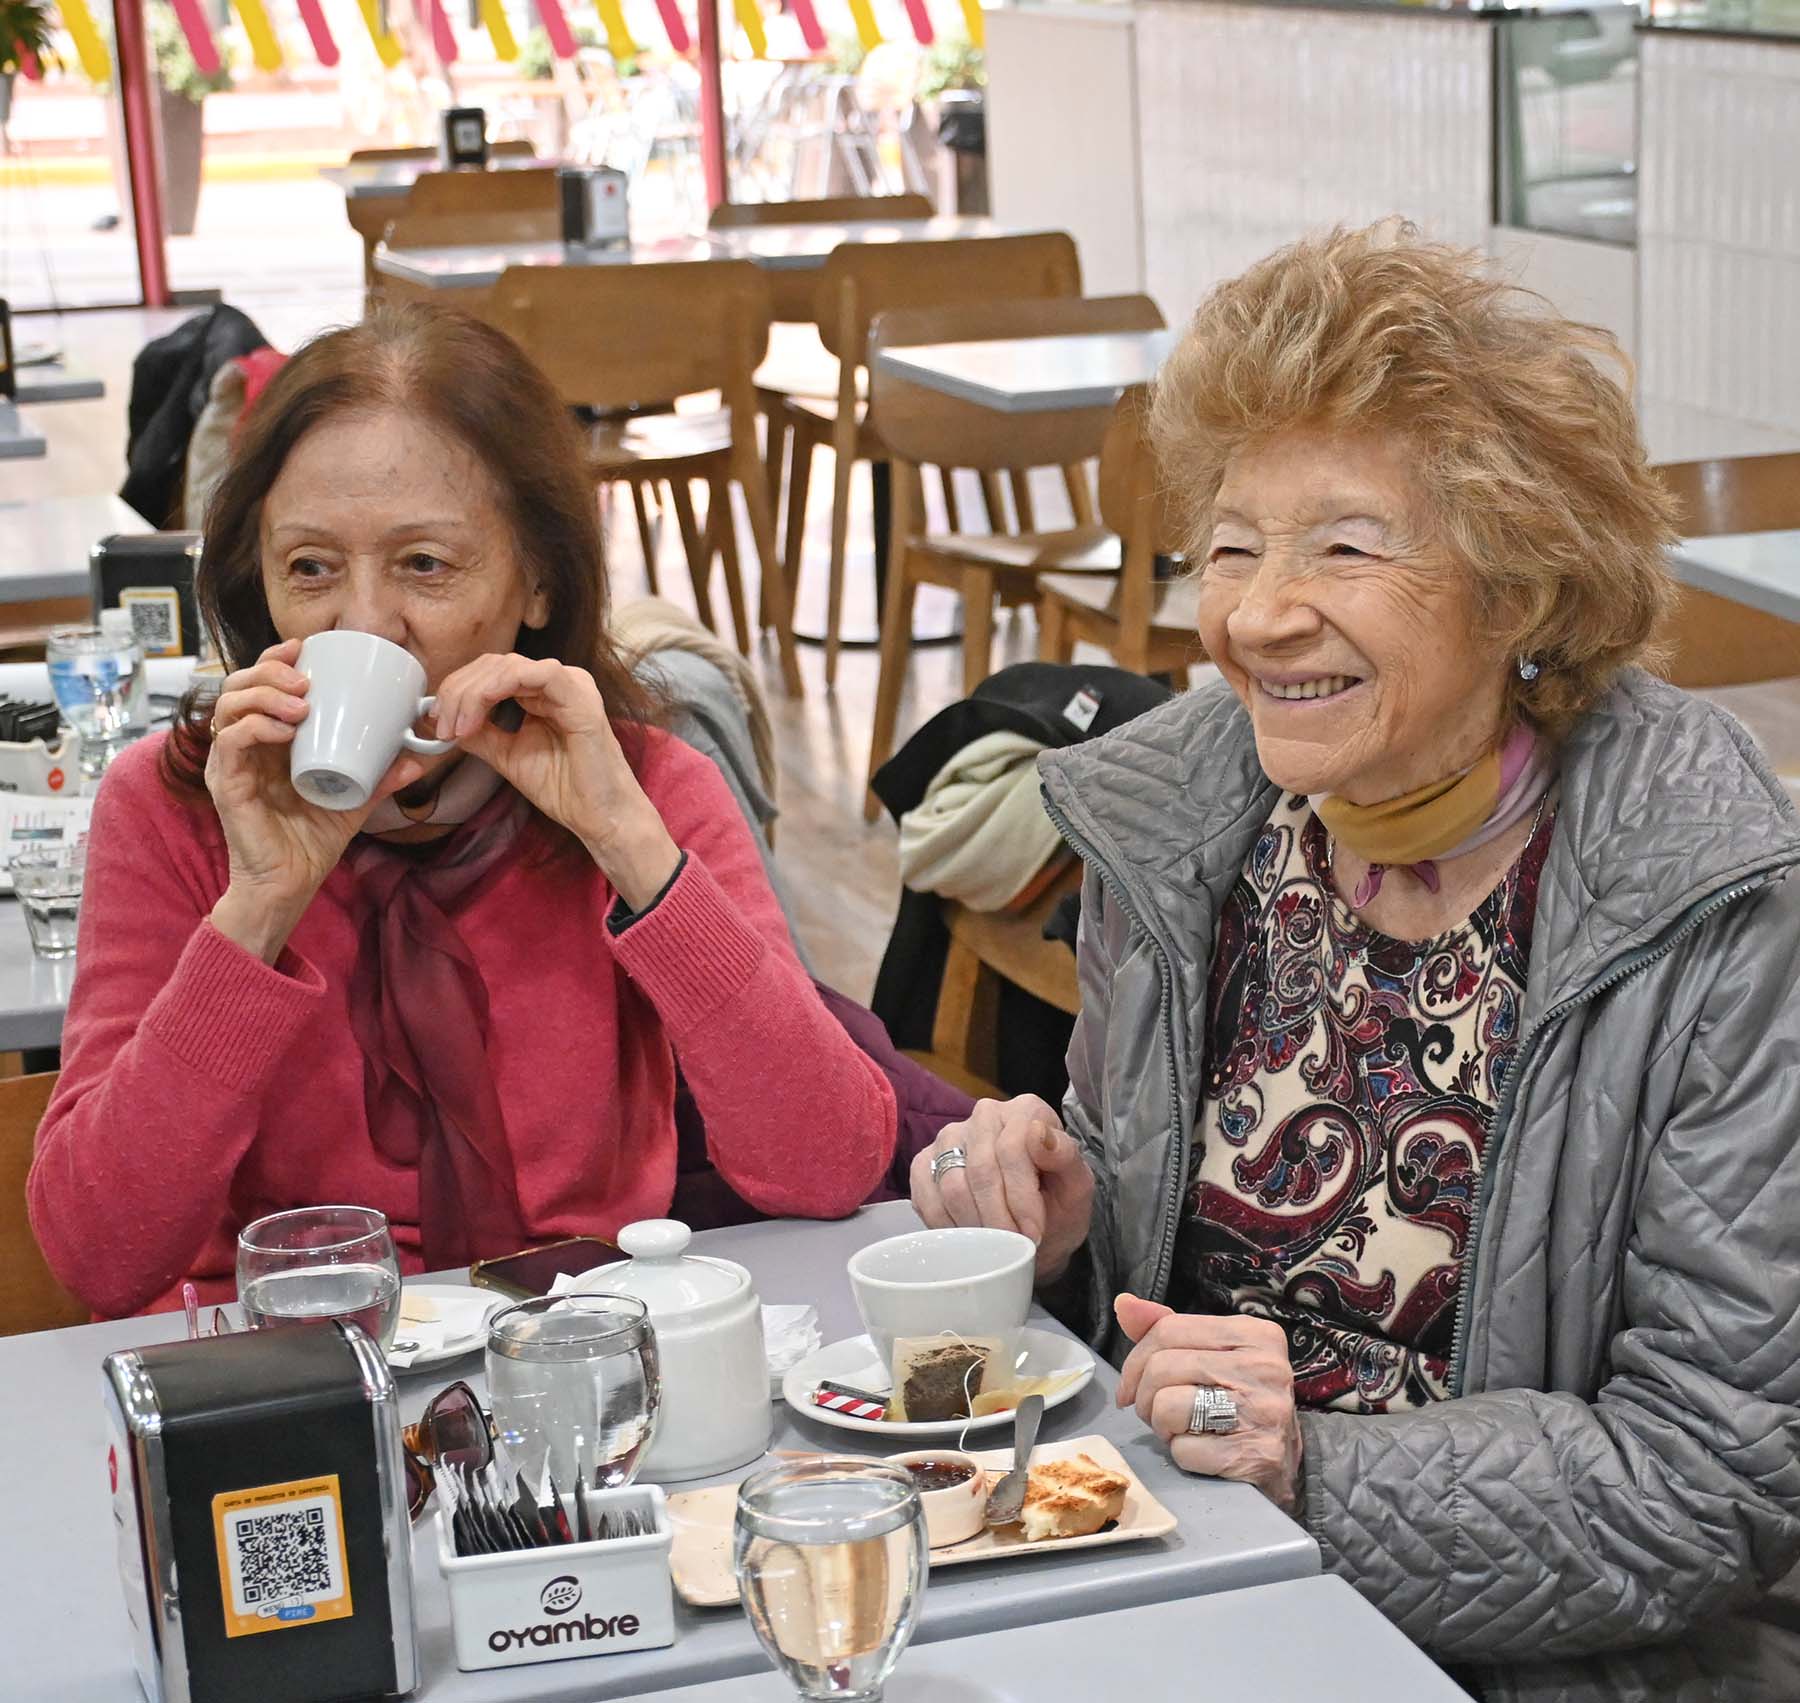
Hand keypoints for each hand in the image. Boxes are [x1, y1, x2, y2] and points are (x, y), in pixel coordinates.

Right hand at [205, 639, 428, 960]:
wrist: (290, 884)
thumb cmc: (312, 840)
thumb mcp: (355, 801)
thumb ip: (382, 778)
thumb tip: (418, 757)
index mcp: (267, 740)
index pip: (258, 684)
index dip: (275, 659)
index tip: (305, 648)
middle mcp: (242, 746)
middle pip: (238, 685)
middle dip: (270, 671)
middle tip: (306, 680)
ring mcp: (230, 764)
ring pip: (228, 706)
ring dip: (264, 695)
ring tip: (302, 704)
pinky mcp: (227, 785)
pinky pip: (230, 743)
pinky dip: (256, 727)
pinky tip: (285, 730)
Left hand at [431, 653, 678, 908]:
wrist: (597, 816)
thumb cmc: (564, 788)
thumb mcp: (506, 755)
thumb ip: (479, 734)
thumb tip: (441, 720)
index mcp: (542, 691)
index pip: (490, 671)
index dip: (457, 689)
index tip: (436, 720)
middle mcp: (557, 681)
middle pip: (493, 663)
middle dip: (458, 691)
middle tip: (441, 725)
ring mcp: (571, 684)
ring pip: (508, 666)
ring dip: (471, 693)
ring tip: (457, 727)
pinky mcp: (580, 696)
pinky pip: (536, 674)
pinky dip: (497, 689)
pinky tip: (479, 716)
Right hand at [910, 1096, 1094, 1282]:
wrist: (1031, 1231)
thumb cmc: (1058, 1207)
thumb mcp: (1077, 1188)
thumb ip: (1066, 1157)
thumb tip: (1039, 1134)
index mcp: (1026, 1110)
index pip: (1012, 1149)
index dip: (1021, 1197)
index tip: (1033, 1233)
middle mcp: (985, 1114)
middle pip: (980, 1169)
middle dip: (997, 1216)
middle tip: (1011, 1245)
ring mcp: (950, 1137)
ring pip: (952, 1186)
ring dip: (974, 1224)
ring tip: (993, 1244)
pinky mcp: (924, 1162)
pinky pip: (926, 1197)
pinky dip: (946, 1226)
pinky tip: (967, 1237)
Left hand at [1113, 1293, 1303, 1514]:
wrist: (1289, 1463)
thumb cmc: (1241, 1402)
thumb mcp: (1214, 1356)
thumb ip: (1169, 1331)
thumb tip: (1125, 1305)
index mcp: (1254, 1334)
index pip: (1169, 1329)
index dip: (1136, 1359)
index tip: (1130, 1384)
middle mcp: (1264, 1367)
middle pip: (1162, 1367)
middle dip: (1144, 1396)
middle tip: (1155, 1412)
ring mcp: (1263, 1411)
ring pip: (1167, 1406)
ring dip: (1161, 1426)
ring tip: (1182, 1429)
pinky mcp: (1255, 1455)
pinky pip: (1184, 1449)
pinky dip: (1182, 1454)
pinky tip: (1203, 1452)